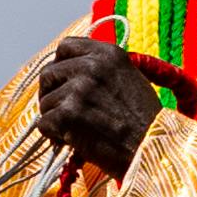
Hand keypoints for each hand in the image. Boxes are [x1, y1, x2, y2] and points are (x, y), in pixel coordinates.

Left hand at [32, 33, 171, 178]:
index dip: (61, 65)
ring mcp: (78, 89)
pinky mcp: (68, 114)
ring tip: (74, 130)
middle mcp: (91, 66)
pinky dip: (53, 135)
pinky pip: (43, 123)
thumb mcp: (131, 79)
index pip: (66, 47)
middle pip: (49, 73)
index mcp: (108, 54)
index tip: (64, 81)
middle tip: (62, 110)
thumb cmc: (146, 120)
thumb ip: (103, 70)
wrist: (152, 149)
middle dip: (51, 93)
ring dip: (54, 118)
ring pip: (45, 102)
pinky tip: (71, 141)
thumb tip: (73, 72)